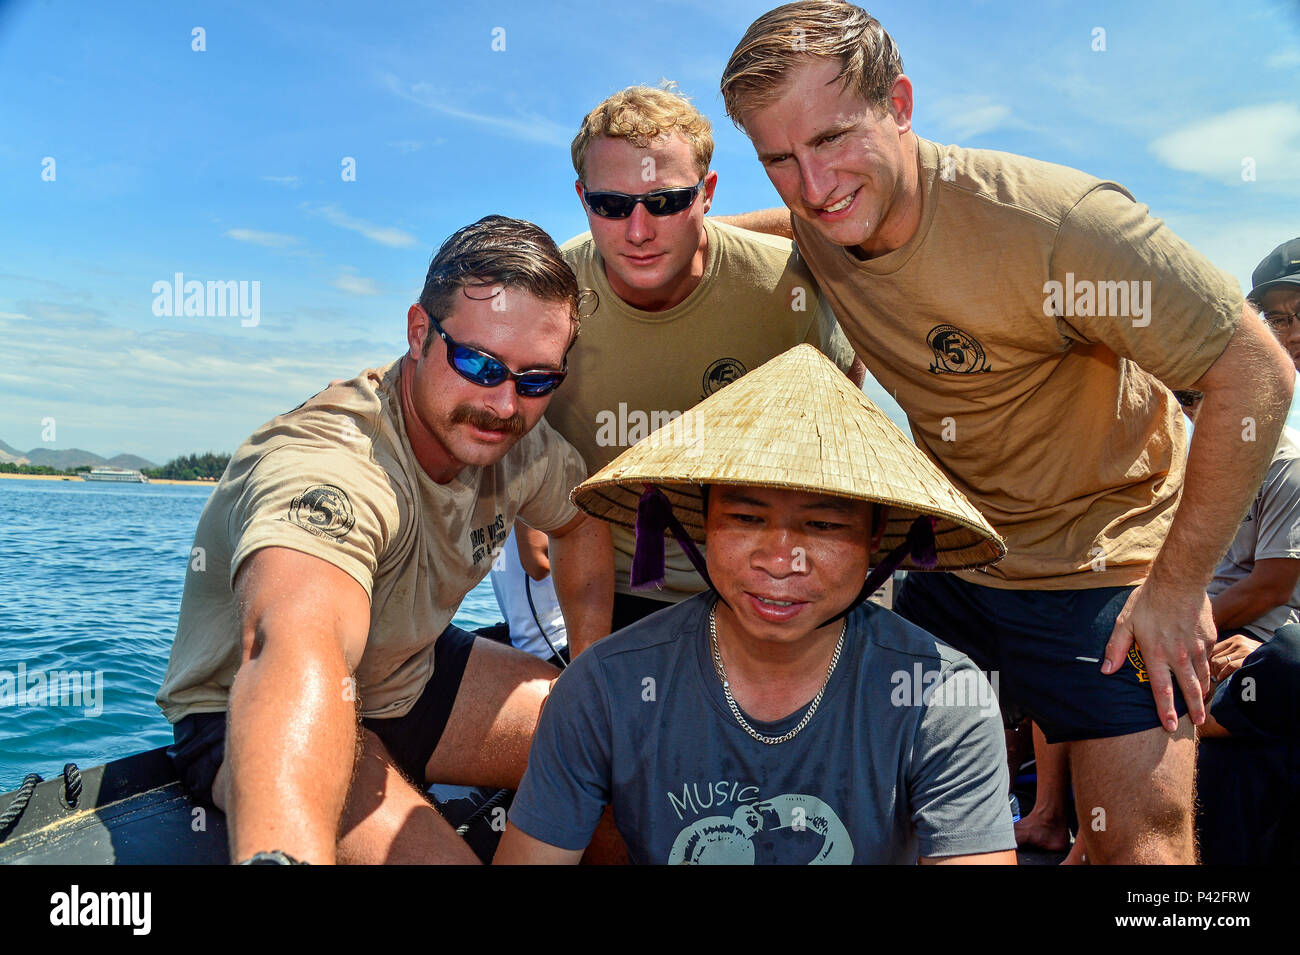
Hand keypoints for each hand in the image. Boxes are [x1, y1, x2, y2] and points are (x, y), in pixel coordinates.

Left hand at [1102, 579, 1215, 730]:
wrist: (1179, 581)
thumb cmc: (1148, 601)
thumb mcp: (1125, 622)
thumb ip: (1116, 648)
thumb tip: (1105, 670)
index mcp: (1157, 654)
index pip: (1161, 690)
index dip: (1165, 710)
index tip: (1170, 726)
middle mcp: (1179, 656)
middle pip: (1189, 689)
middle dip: (1194, 709)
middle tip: (1198, 723)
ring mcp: (1197, 648)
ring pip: (1203, 676)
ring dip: (1203, 693)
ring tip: (1203, 705)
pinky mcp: (1209, 638)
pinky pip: (1209, 659)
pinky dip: (1208, 670)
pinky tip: (1206, 675)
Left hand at [1209, 633, 1261, 684]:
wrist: (1277, 658)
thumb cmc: (1257, 658)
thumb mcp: (1243, 650)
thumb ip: (1228, 653)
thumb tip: (1207, 661)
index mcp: (1235, 639)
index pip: (1212, 649)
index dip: (1207, 661)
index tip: (1208, 670)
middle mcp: (1238, 642)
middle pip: (1213, 657)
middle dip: (1211, 669)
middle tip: (1213, 676)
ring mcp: (1243, 650)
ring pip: (1218, 662)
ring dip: (1216, 673)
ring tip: (1218, 678)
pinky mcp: (1248, 659)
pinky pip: (1229, 667)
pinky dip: (1222, 674)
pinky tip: (1222, 678)